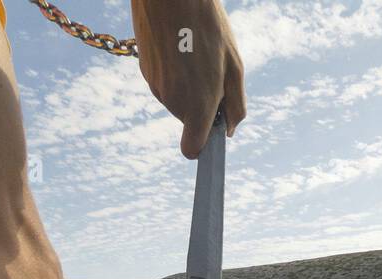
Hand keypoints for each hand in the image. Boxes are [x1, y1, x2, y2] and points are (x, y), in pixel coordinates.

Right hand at [131, 0, 246, 158]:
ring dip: (189, 86)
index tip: (212, 130)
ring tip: (196, 53)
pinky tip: (181, 46)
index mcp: (198, 106)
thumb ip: (235, 105)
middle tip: (213, 71)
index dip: (202, 145)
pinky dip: (175, 73)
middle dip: (202, 104)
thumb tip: (229, 130)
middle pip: (189, 119)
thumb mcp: (234, 66)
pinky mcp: (145, 72)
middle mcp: (174, 103)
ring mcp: (156, 88)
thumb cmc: (208, 26)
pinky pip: (165, 83)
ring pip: (177, 100)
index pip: (192, 149)